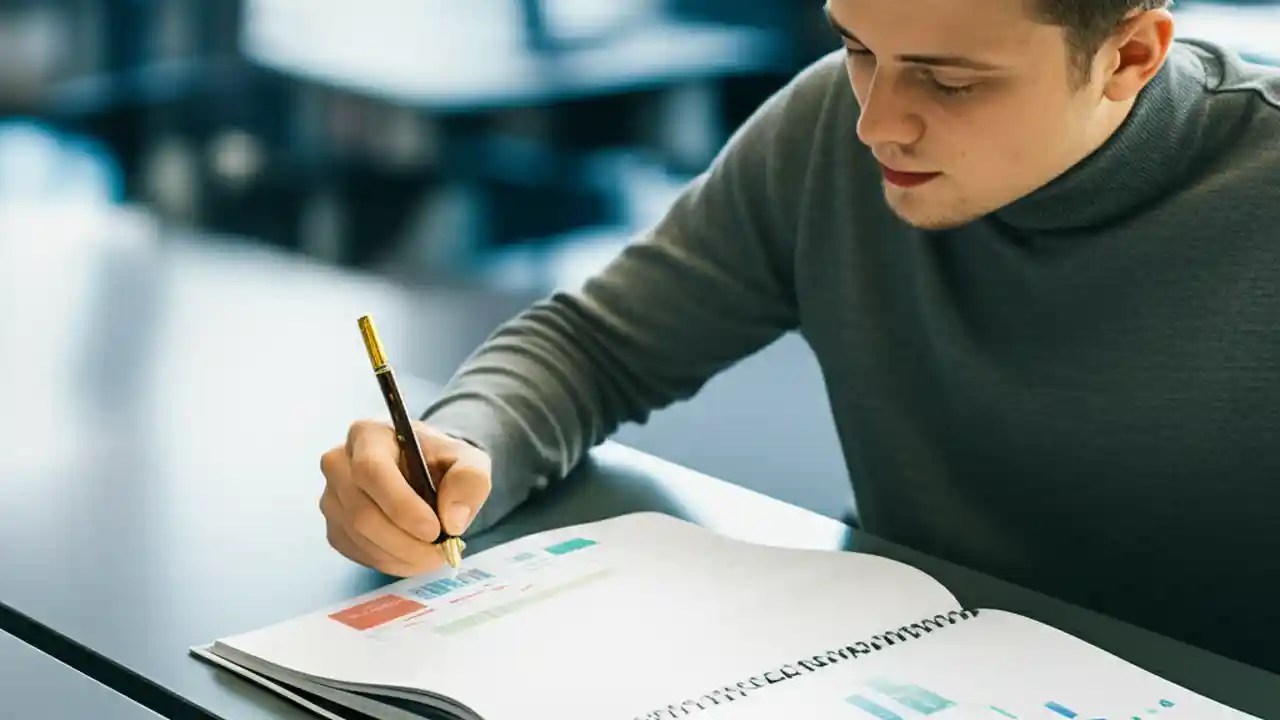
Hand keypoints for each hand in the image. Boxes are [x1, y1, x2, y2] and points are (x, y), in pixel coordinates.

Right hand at [320, 419, 491, 575]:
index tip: (435, 530)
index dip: (401, 506)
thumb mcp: (469, 460)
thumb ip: (469, 480)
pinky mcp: (335, 527)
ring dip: (402, 555)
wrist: (427, 475)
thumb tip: (452, 519)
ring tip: (435, 554)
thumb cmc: (442, 463)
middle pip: (362, 512)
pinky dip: (391, 562)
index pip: (372, 471)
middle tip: (442, 551)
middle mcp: (339, 463)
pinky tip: (414, 555)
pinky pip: (357, 553)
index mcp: (368, 434)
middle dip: (406, 541)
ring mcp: (331, 497)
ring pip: (359, 537)